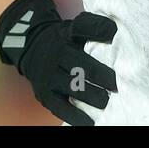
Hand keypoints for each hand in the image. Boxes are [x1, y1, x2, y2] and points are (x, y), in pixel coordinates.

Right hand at [0, 0, 117, 125]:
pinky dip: (75, 115)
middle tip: (117, 85)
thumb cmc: (63, 39)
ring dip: (90, 96)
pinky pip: (59, 107)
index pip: (82, 29)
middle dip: (100, 76)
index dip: (99, 32)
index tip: (115, 38)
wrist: (31, 48)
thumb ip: (94, 26)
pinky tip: (90, 121)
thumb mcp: (75, 27)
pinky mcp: (44, 94)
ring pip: (71, 87)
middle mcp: (56, 55)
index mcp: (66, 35)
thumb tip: (114, 31)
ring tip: (105, 102)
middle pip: (79, 65)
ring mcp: (49, 76)